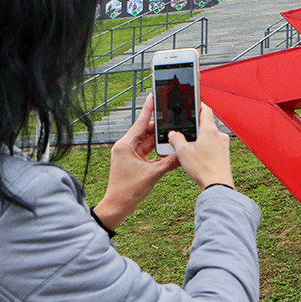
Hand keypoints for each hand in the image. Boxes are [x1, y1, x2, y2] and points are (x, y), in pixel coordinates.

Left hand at [93, 94, 178, 228]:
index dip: (148, 108)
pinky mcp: (133, 161)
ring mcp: (129, 154)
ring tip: (174, 133)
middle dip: (159, 127)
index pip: (140, 122)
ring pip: (148, 141)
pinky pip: (148, 151)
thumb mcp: (153, 174)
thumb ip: (169, 162)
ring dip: (159, 140)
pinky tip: (168, 148)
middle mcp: (126, 147)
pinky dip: (157, 150)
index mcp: (125, 145)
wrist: (117, 206)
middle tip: (173, 117)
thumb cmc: (128, 190)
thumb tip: (183, 153)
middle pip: (146, 131)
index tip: (153, 95)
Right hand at [168, 104, 233, 188]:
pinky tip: (197, 155)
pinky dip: (205, 147)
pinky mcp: (224, 155)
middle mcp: (219, 135)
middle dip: (195, 125)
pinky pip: (214, 146)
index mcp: (209, 130)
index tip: (192, 102)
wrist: (218, 186)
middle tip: (185, 127)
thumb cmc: (203, 169)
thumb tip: (173, 134)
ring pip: (210, 135)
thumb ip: (176, 140)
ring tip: (189, 145)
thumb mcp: (183, 152)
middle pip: (207, 123)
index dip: (198, 105)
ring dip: (200, 137)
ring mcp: (223, 145)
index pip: (205, 110)